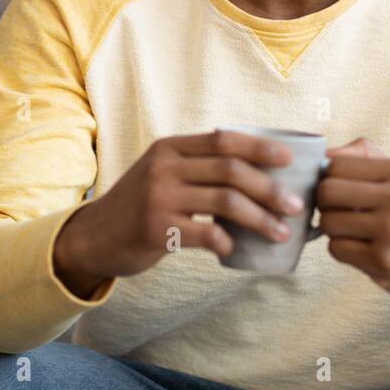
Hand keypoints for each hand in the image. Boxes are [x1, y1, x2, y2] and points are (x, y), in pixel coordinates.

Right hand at [53, 129, 309, 297]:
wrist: (93, 237)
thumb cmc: (141, 205)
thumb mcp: (164, 173)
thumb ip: (200, 166)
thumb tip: (261, 171)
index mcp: (171, 147)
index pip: (224, 139)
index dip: (260, 147)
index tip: (289, 159)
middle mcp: (165, 167)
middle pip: (231, 171)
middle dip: (269, 188)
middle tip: (296, 205)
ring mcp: (159, 197)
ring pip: (225, 202)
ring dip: (260, 218)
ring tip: (281, 231)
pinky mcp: (155, 229)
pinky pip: (205, 234)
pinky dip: (227, 242)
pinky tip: (234, 250)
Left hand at [317, 138, 389, 319]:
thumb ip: (366, 157)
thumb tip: (324, 153)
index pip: (338, 164)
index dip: (328, 177)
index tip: (337, 188)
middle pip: (327, 191)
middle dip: (325, 203)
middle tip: (338, 210)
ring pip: (328, 222)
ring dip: (333, 229)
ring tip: (352, 230)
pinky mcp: (382, 261)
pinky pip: (336, 249)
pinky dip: (342, 249)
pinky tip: (362, 248)